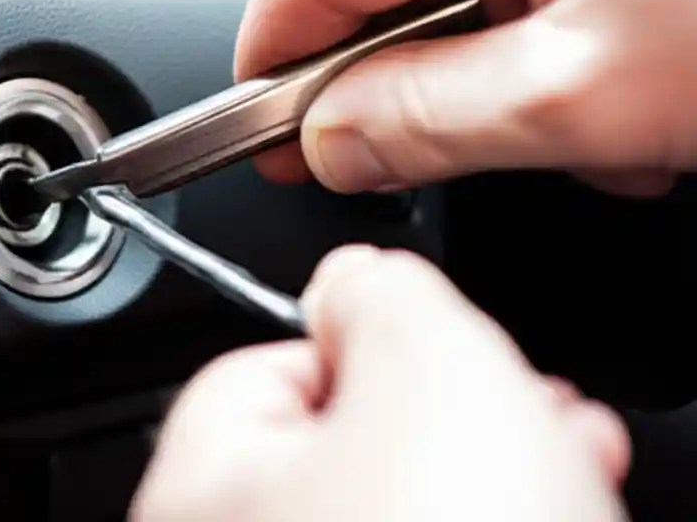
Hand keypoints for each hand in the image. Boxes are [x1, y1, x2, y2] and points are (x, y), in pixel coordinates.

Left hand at [129, 245, 630, 521]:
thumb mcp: (431, 370)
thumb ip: (384, 299)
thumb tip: (358, 280)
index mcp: (205, 490)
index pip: (260, 369)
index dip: (366, 341)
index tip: (437, 341)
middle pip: (344, 452)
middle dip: (459, 414)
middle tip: (532, 406)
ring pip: (404, 513)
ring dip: (496, 475)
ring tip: (572, 465)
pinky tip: (562, 513)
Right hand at [234, 0, 696, 195]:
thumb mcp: (581, 94)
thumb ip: (424, 122)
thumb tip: (327, 142)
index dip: (273, 66)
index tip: (271, 147)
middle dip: (408, 84)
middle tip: (426, 161)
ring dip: (497, 78)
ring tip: (584, 131)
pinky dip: (553, 44)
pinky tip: (615, 86)